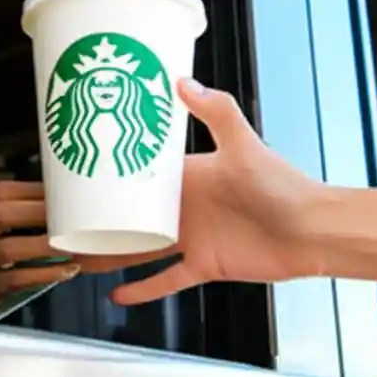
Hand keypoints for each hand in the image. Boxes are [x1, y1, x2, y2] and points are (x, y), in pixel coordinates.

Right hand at [0, 181, 78, 317]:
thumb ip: (12, 213)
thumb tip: (66, 203)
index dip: (34, 190)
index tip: (65, 192)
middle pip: (1, 214)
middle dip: (41, 213)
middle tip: (75, 217)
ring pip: (7, 250)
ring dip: (44, 246)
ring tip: (75, 246)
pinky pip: (12, 281)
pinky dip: (41, 275)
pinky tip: (65, 271)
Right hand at [80, 79, 326, 304]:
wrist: (312, 231)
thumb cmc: (283, 185)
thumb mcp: (243, 144)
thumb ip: (215, 111)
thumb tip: (182, 81)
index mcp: (190, 175)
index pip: (142, 172)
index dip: (112, 172)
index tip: (79, 171)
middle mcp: (186, 206)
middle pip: (133, 213)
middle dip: (100, 218)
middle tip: (63, 220)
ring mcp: (193, 237)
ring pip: (141, 249)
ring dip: (111, 255)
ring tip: (77, 258)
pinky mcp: (204, 265)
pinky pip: (166, 280)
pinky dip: (143, 289)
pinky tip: (117, 295)